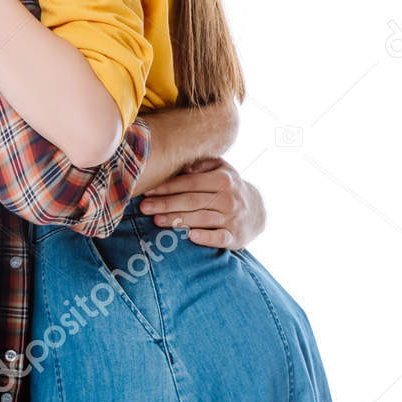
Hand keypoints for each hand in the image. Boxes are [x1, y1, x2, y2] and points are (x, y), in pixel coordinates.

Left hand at [137, 157, 264, 249]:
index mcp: (223, 180)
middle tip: (145, 207)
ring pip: (201, 219)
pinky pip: (220, 238)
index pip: (191, 183)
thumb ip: (203, 164)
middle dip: (166, 204)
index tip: (148, 190)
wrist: (257, 211)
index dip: (168, 187)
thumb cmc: (229, 188)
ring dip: (178, 220)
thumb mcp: (222, 169)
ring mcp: (233, 218)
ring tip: (156, 221)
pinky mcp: (235, 237)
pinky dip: (206, 238)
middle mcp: (228, 198)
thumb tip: (185, 166)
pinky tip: (190, 237)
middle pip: (192, 201)